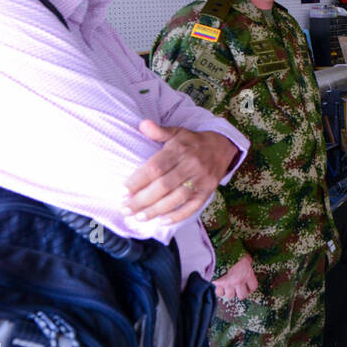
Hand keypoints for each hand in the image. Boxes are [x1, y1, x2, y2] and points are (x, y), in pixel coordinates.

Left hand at [123, 120, 239, 224]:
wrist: (223, 147)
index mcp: (179, 150)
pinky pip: (193, 206)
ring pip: (176, 198)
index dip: (138, 180)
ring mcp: (200, 180)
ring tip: (139, 217)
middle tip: (125, 209)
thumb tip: (142, 124)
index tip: (123, 191)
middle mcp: (190, 165)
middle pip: (163, 186)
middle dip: (142, 200)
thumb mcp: (177, 132)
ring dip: (156, 210)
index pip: (156, 167)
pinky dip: (178, 215)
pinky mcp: (208, 191)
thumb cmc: (192, 142)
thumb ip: (158, 131)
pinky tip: (162, 221)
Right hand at [213, 252, 257, 300]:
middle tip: (237, 289)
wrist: (217, 251)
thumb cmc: (232, 252)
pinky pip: (219, 293)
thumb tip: (248, 262)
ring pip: (230, 296)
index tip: (248, 287)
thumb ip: (247, 262)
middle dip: (240, 293)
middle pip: (242, 296)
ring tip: (228, 287)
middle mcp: (238, 281)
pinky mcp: (217, 284)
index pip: (253, 287)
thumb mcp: (244, 255)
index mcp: (247, 274)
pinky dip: (220, 291)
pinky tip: (221, 286)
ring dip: (229, 292)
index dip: (251, 288)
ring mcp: (227, 284)